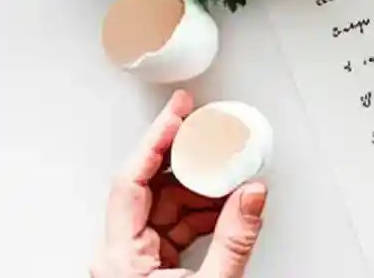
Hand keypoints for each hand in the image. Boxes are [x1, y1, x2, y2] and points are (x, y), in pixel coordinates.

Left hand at [90, 90, 267, 277]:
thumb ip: (237, 238)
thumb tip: (253, 194)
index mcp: (120, 257)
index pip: (133, 179)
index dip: (157, 139)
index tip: (179, 112)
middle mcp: (119, 255)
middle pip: (151, 188)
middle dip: (188, 161)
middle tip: (213, 134)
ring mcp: (133, 263)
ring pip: (166, 206)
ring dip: (201, 190)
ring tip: (232, 177)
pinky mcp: (149, 270)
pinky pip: (175, 227)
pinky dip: (203, 214)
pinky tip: (227, 208)